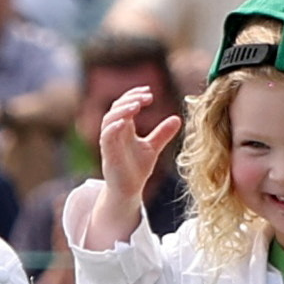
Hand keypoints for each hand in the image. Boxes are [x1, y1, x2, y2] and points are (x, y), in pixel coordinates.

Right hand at [97, 85, 180, 209]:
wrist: (129, 191)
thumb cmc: (137, 169)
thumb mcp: (153, 147)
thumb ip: (162, 133)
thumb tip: (177, 118)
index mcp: (124, 128)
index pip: (125, 105)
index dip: (135, 95)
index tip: (150, 92)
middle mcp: (115, 132)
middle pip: (116, 108)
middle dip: (130, 99)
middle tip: (147, 97)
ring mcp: (110, 143)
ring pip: (109, 119)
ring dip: (122, 110)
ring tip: (137, 105)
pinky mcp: (108, 154)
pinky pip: (106, 136)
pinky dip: (113, 127)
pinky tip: (124, 122)